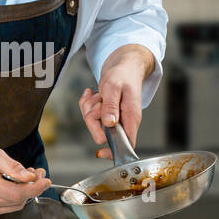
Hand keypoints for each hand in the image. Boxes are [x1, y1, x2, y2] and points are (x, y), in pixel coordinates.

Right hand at [0, 148, 49, 218]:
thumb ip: (12, 166)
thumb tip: (30, 176)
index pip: (17, 193)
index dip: (35, 188)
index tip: (45, 180)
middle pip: (18, 200)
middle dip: (32, 187)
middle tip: (37, 173)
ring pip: (15, 206)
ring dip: (24, 193)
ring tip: (24, 177)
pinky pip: (7, 208)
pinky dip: (14, 198)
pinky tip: (11, 186)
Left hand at [79, 45, 152, 160]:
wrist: (124, 66)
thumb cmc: (123, 75)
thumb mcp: (115, 86)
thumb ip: (112, 105)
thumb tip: (109, 123)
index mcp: (131, 117)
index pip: (127, 144)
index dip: (113, 152)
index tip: (100, 152)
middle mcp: (123, 121)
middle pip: (102, 134)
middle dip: (93, 119)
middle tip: (98, 102)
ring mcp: (113, 118)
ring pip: (93, 124)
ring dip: (90, 108)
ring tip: (99, 95)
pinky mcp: (105, 114)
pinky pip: (89, 115)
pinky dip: (87, 104)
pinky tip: (91, 94)